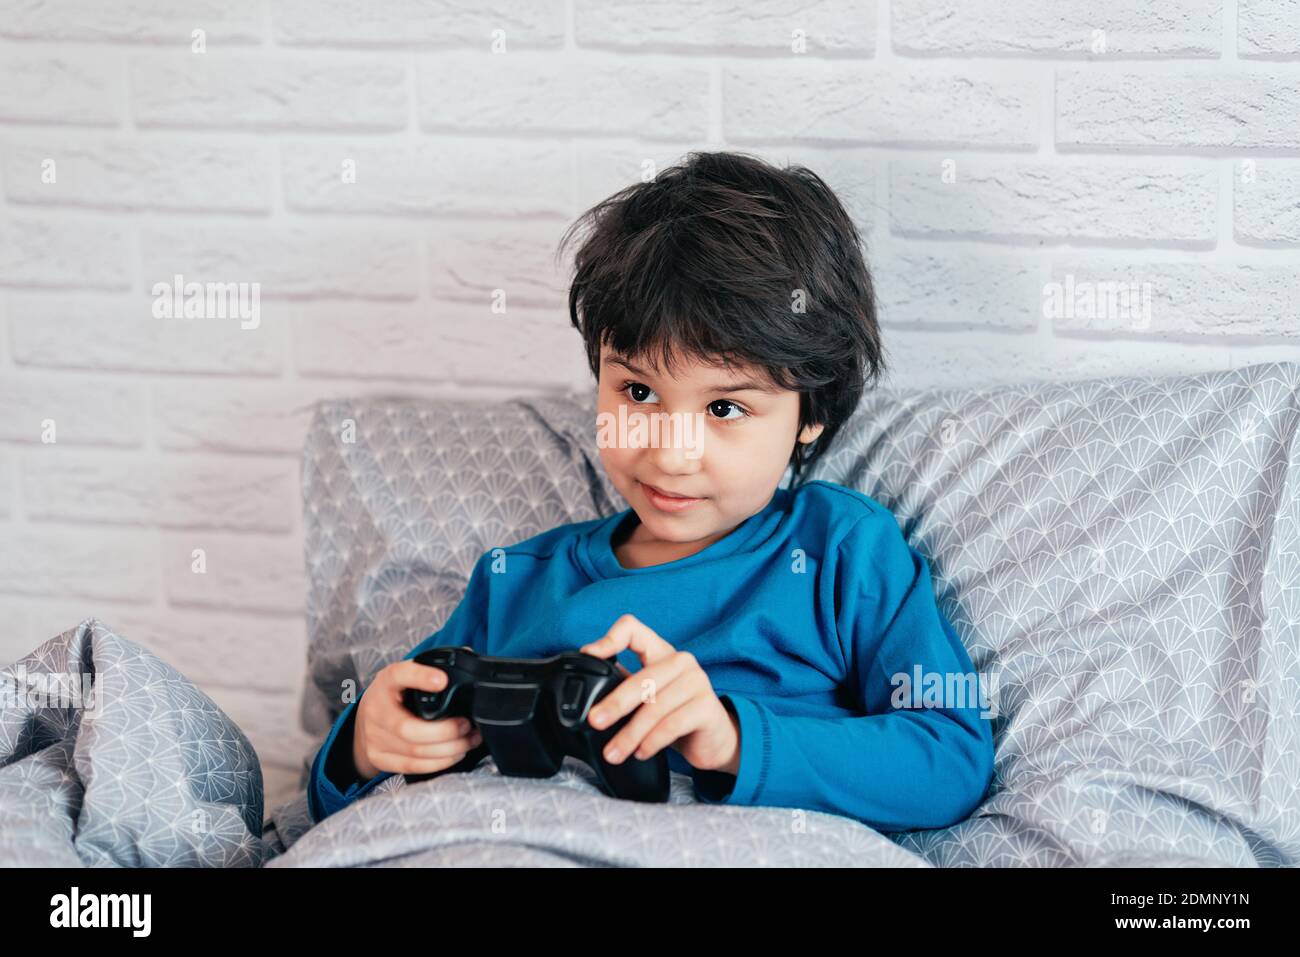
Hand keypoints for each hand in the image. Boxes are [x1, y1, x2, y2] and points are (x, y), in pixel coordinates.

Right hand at [352, 659, 482, 777]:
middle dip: (445, 731)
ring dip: (449, 749)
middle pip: (409, 729)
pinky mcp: (380, 758)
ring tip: (469, 740)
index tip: (442, 680)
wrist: (366, 718)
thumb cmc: (395, 694)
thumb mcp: (406, 675)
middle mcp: (377, 710)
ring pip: (415, 751)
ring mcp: (375, 737)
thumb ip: (432, 667)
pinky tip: (455, 753)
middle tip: (467, 725)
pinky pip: (413, 766)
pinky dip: (439, 762)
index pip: (399, 675)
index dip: (420, 677)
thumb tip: (469, 654)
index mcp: (386, 681)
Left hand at [579, 614, 739, 776]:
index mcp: (661, 652)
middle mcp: (682, 661)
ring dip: (630, 735)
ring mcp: (698, 682)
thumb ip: (623, 687)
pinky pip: (671, 725)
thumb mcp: (648, 697)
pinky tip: (641, 752)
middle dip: (615, 703)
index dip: (609, 638)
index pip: (633, 629)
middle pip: (642, 679)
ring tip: (615, 752)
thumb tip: (587, 692)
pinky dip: (651, 742)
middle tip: (595, 722)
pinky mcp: (707, 707)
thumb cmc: (676, 715)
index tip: (589, 656)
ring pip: (655, 708)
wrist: (715, 740)